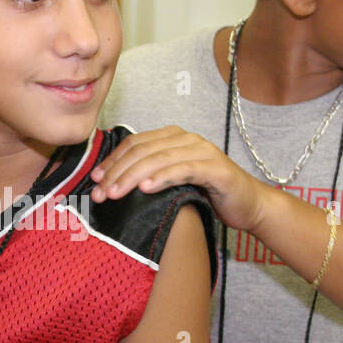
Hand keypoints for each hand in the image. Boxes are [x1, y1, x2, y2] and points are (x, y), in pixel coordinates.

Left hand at [88, 126, 264, 231]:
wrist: (248, 205)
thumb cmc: (208, 195)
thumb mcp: (174, 182)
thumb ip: (150, 175)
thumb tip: (112, 182)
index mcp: (174, 138)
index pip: (135, 144)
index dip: (112, 161)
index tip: (94, 180)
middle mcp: (187, 140)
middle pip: (143, 151)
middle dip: (117, 172)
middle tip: (99, 193)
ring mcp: (202, 152)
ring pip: (159, 159)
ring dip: (132, 177)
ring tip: (114, 193)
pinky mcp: (216, 169)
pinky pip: (184, 170)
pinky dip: (162, 178)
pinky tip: (145, 188)